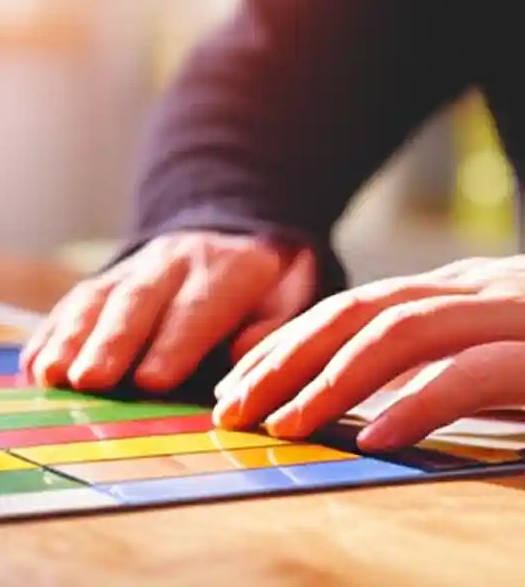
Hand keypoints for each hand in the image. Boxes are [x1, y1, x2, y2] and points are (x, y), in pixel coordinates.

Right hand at [21, 231, 316, 392]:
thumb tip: (242, 358)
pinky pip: (71, 303)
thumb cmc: (265, 283)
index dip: (172, 344)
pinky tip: (34, 365)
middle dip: (109, 343)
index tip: (150, 381)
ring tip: (50, 375)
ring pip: (96, 300)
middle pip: (136, 303)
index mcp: (225, 269)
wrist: (232, 229)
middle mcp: (169, 263)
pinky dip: (50, 334)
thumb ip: (271, 327)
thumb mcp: (290, 296)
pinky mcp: (103, 281)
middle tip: (88, 380)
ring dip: (69, 339)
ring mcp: (130, 268)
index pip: (196, 309)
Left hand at [214, 256, 524, 450]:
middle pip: (356, 314)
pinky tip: (372, 439)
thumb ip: (432, 366)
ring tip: (282, 425)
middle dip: (283, 361)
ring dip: (330, 380)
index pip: (349, 309)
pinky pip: (473, 374)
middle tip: (231, 410)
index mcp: (457, 289)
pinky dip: (417, 405)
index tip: (235, 387)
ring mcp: (510, 313)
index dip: (284, 346)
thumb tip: (360, 406)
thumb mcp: (496, 356)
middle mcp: (476, 289)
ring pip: (399, 332)